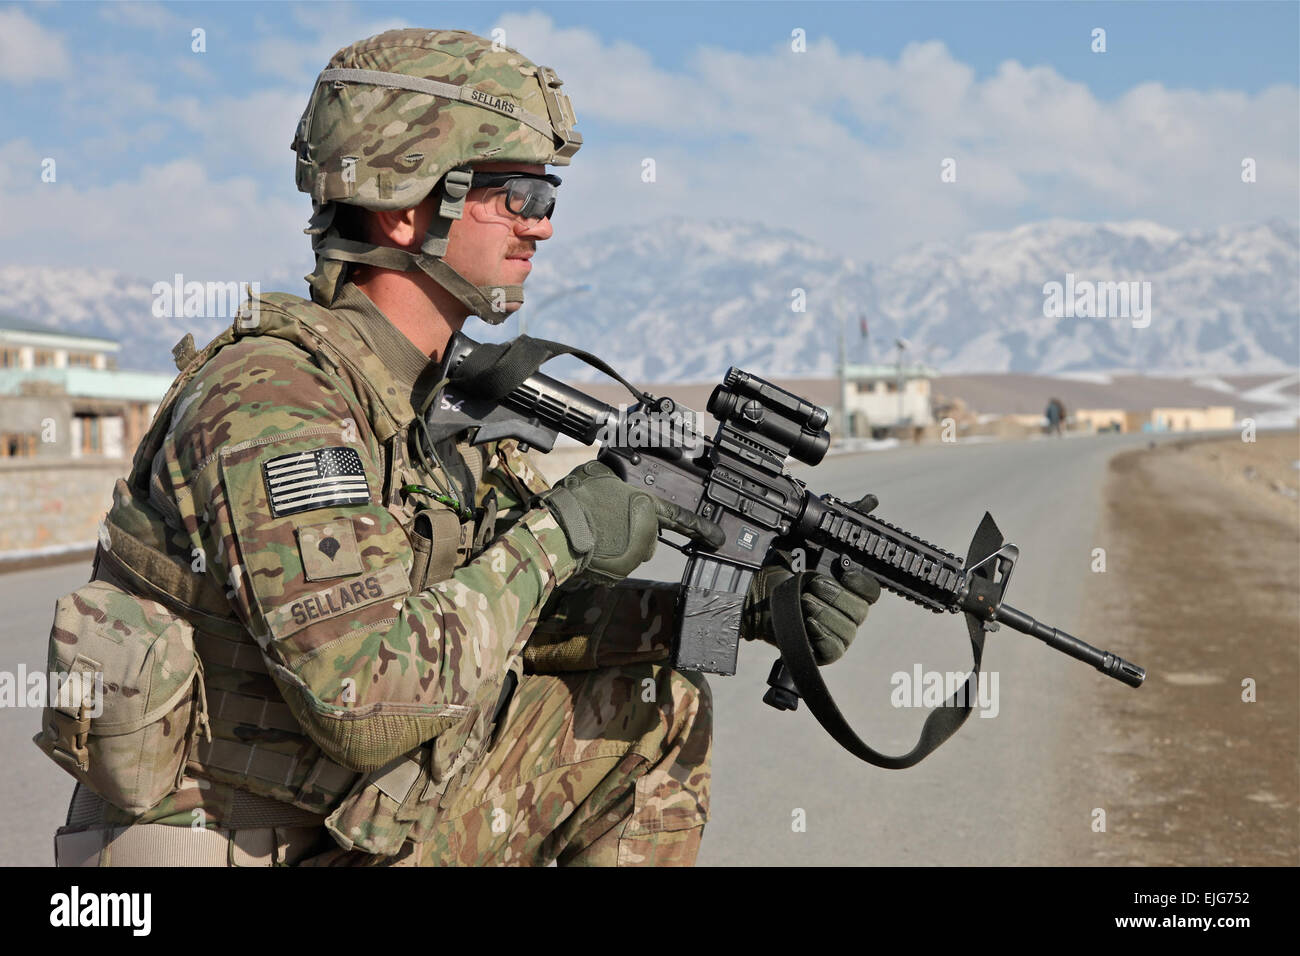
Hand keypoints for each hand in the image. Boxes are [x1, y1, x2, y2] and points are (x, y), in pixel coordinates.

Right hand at [538, 460, 722, 585]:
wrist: (560, 528)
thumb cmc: (580, 498)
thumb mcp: (599, 473)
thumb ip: (614, 479)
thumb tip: (610, 477)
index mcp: (646, 507)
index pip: (681, 519)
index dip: (702, 528)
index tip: (718, 539)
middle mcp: (646, 535)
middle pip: (647, 536)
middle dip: (633, 531)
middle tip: (607, 521)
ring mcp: (633, 557)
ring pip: (632, 552)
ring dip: (619, 544)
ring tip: (594, 532)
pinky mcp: (618, 573)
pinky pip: (616, 565)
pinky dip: (607, 558)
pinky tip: (590, 546)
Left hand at [741, 494, 882, 664]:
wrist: (751, 593)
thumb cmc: (780, 567)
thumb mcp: (806, 539)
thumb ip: (839, 523)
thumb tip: (871, 500)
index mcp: (850, 588)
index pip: (872, 590)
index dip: (861, 583)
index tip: (844, 572)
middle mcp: (848, 611)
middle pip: (860, 610)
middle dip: (834, 595)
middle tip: (811, 584)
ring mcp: (838, 633)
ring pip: (847, 629)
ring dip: (822, 612)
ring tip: (802, 601)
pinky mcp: (824, 652)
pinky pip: (835, 649)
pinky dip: (821, 634)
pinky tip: (806, 622)